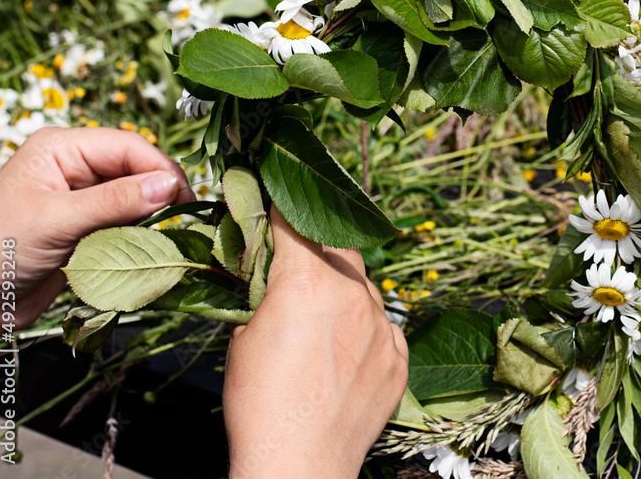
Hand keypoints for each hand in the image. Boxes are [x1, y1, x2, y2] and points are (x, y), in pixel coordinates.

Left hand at [0, 127, 194, 343]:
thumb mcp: (57, 221)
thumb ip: (114, 202)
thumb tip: (167, 185)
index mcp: (60, 148)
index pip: (127, 146)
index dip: (159, 168)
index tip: (183, 196)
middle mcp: (74, 166)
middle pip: (136, 168)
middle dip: (158, 191)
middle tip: (181, 217)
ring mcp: (82, 196)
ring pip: (136, 196)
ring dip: (150, 215)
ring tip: (163, 234)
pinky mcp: (88, 225)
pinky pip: (127, 221)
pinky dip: (140, 233)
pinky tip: (146, 245)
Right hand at [223, 207, 408, 478]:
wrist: (299, 466)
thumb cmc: (260, 405)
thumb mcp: (242, 332)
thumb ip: (259, 285)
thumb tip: (261, 256)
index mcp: (310, 281)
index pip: (295, 218)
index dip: (279, 203)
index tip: (271, 190)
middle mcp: (355, 294)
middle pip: (337, 242)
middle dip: (314, 239)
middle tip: (294, 250)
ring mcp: (383, 325)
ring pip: (363, 282)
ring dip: (341, 284)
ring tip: (316, 311)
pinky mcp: (399, 354)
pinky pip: (382, 322)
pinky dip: (362, 324)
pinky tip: (340, 347)